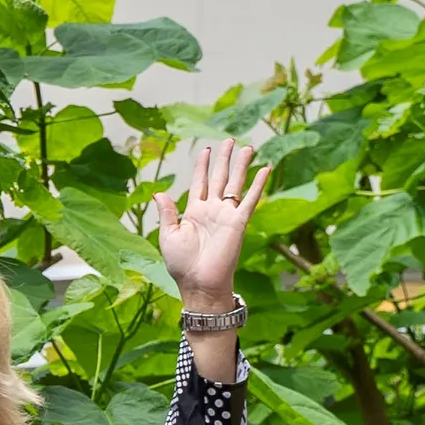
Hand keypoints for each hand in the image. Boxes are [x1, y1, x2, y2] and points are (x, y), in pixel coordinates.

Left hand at [157, 137, 265, 305]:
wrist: (198, 284)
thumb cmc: (182, 265)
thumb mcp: (169, 236)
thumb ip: (167, 213)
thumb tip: (159, 192)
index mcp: (194, 212)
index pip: (200, 182)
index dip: (203, 166)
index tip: (207, 150)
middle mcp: (212, 210)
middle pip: (219, 178)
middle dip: (224, 159)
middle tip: (229, 140)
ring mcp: (226, 215)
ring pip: (236, 184)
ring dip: (241, 165)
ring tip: (247, 147)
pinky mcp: (238, 222)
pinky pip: (250, 200)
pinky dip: (258, 184)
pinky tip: (266, 169)